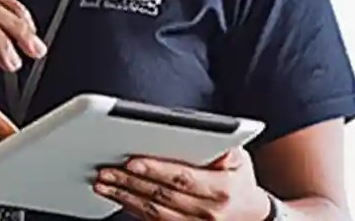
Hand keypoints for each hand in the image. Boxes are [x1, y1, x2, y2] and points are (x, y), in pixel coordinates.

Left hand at [94, 148, 272, 220]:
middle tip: (106, 170)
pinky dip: (132, 208)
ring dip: (124, 196)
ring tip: (103, 183)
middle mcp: (208, 211)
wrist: (251, 215)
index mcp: (221, 189)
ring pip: (154, 211)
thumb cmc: (239, 180)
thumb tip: (208, 142)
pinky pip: (153, 220)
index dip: (155, 170)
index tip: (131, 162)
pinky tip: (117, 197)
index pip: (182, 178)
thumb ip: (224, 148)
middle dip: (130, 182)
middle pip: (162, 195)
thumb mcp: (240, 159)